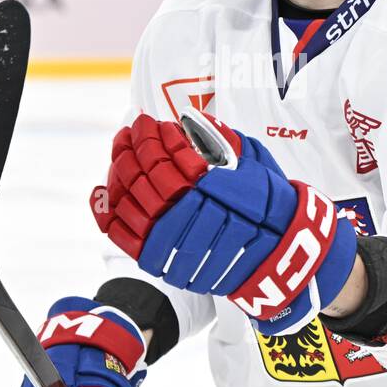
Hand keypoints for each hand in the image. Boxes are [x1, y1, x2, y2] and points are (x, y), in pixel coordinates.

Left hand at [89, 112, 356, 335]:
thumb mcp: (255, 163)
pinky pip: (129, 239)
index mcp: (214, 186)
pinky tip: (105, 194)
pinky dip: (111, 215)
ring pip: (134, 205)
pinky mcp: (168, 265)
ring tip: (119, 157)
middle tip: (127, 133)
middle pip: (147, 178)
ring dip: (120, 176)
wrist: (280, 254)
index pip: (168, 156)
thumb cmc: (269, 203)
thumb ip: (223, 141)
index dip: (152, 136)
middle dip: (133, 150)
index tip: (144, 121)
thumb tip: (192, 120)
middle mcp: (194, 214)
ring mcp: (178, 243)